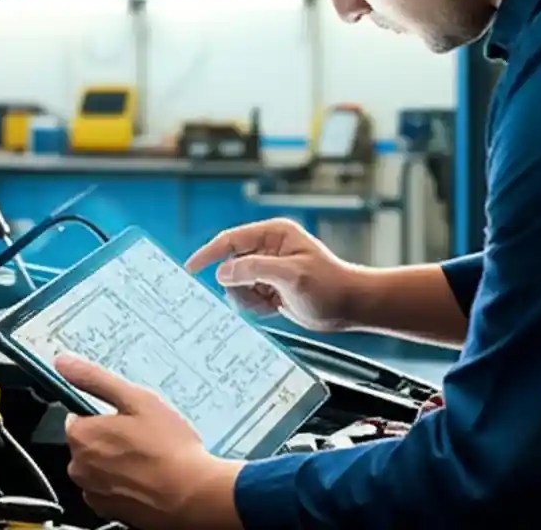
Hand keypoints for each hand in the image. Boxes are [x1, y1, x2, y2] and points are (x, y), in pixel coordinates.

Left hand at [57, 355, 243, 529]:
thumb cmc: (168, 448)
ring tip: (149, 459)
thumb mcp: (137, 399)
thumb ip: (96, 379)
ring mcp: (92, 492)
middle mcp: (78, 466)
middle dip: (111, 439)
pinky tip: (147, 478)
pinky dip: (123, 484)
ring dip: (117, 462)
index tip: (129, 419)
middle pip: (89, 444)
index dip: (106, 416)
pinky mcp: (107, 511)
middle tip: (144, 437)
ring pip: (99, 468)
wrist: (191, 494)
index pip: (79, 417)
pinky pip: (109, 490)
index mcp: (82, 435)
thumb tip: (64, 363)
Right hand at [185, 218, 365, 331]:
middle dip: (239, 286)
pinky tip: (275, 306)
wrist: (350, 306)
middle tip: (261, 296)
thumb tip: (222, 272)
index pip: (230, 240)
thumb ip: (254, 269)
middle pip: (230, 266)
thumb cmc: (330, 285)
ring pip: (235, 286)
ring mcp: (267, 269)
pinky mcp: (269, 287)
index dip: (209, 254)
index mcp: (274, 234)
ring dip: (248, 299)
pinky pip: (246, 298)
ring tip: (271, 302)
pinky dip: (256, 306)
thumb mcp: (291, 275)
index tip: (190, 269)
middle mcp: (268, 249)